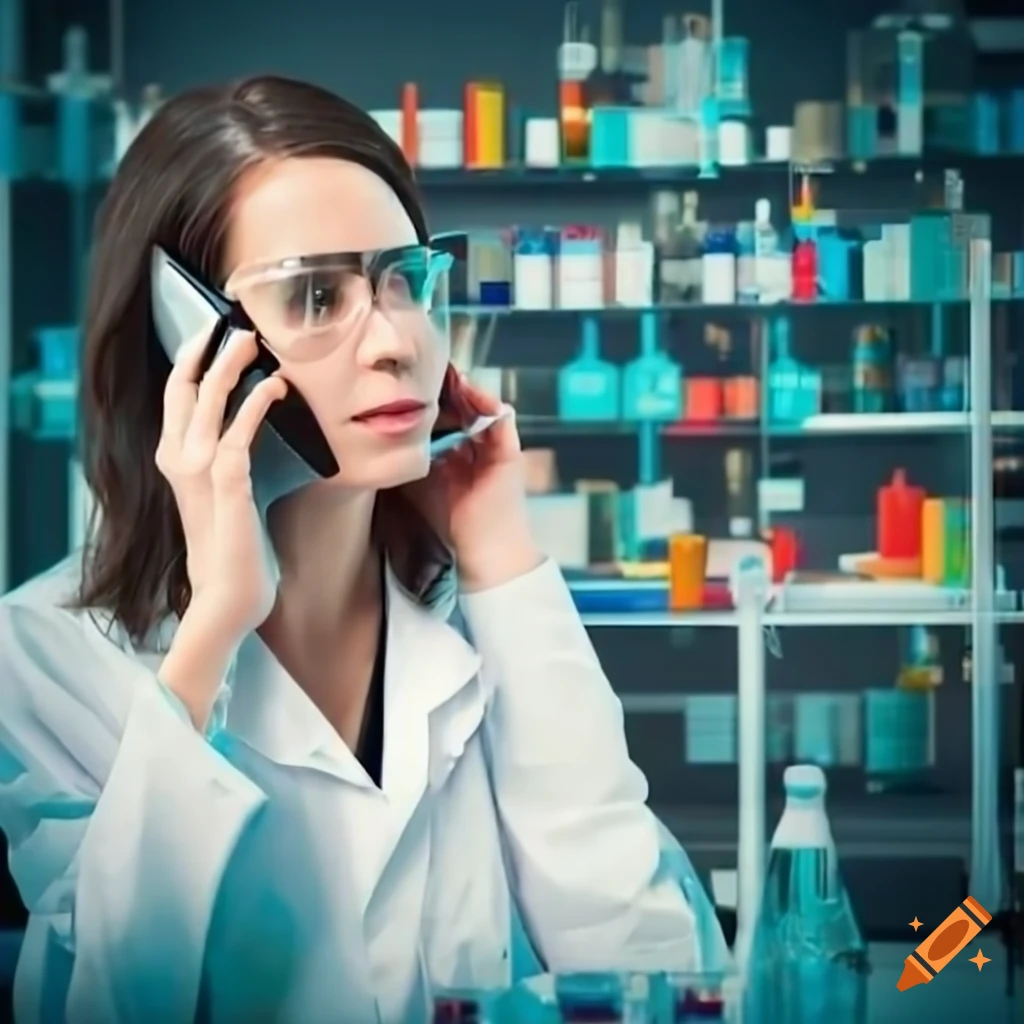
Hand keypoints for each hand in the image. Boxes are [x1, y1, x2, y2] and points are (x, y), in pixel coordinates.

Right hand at [155, 328, 285, 643]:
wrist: (228, 598)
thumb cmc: (234, 549)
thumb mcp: (225, 495)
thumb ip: (230, 461)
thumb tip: (253, 428)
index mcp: (176, 461)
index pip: (175, 397)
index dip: (190, 360)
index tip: (212, 333)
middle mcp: (179, 462)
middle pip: (185, 388)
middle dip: (208, 351)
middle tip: (239, 326)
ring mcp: (200, 473)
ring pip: (209, 401)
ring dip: (232, 365)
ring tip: (254, 340)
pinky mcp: (228, 487)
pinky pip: (240, 435)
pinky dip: (256, 406)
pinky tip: (275, 387)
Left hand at [403, 376, 542, 591]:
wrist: (484, 549)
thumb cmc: (451, 519)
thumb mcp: (421, 481)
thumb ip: (410, 459)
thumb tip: (382, 435)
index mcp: (460, 451)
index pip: (447, 415)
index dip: (432, 398)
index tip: (412, 384)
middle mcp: (479, 444)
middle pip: (465, 405)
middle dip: (447, 387)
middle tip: (425, 371)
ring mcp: (496, 446)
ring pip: (483, 405)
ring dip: (465, 388)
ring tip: (446, 375)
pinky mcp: (510, 451)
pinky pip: (502, 417)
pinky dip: (486, 401)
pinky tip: (467, 390)